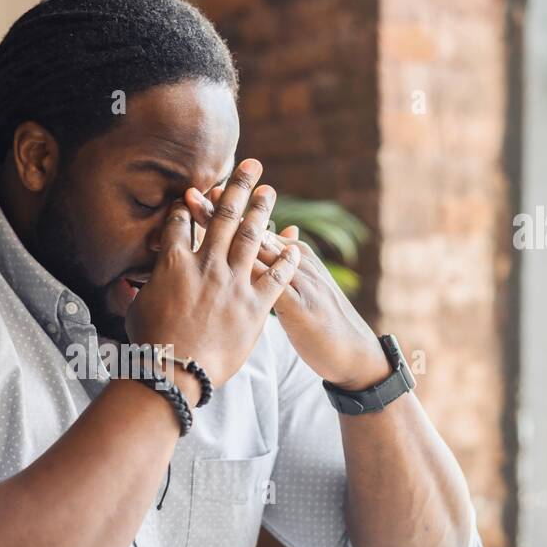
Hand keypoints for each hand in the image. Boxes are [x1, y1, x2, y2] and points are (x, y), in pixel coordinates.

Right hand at [124, 158, 302, 400]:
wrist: (174, 371)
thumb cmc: (150, 344)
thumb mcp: (137, 308)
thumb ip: (143, 288)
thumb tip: (133, 284)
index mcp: (174, 263)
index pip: (183, 222)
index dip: (191, 204)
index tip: (198, 190)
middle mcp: (206, 265)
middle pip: (223, 217)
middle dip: (237, 187)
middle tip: (251, 165)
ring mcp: (233, 284)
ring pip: (251, 236)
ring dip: (261, 209)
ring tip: (269, 190)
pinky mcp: (254, 307)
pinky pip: (276, 277)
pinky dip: (285, 259)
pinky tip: (294, 244)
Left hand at [187, 180, 387, 389]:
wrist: (355, 353)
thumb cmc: (325, 323)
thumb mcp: (306, 286)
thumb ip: (290, 261)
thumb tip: (281, 230)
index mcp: (296, 255)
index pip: (257, 228)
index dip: (230, 211)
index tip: (203, 194)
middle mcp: (297, 261)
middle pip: (252, 232)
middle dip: (220, 213)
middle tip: (190, 195)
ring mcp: (298, 282)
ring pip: (256, 252)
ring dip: (224, 233)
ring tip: (198, 220)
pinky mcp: (297, 307)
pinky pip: (266, 284)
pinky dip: (241, 272)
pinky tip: (217, 265)